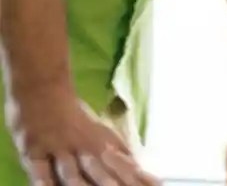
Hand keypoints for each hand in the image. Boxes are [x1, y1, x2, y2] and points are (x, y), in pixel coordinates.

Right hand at [7, 85, 159, 185]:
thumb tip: (139, 168)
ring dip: (82, 185)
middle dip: (112, 184)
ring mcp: (58, 149)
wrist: (43, 89)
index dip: (137, 178)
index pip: (122, 167)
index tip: (155, 185)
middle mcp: (82, 149)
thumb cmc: (73, 116)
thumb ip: (119, 151)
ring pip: (71, 172)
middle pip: (100, 172)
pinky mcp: (33, 151)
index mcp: (101, 145)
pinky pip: (39, 170)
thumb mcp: (101, 131)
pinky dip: (44, 181)